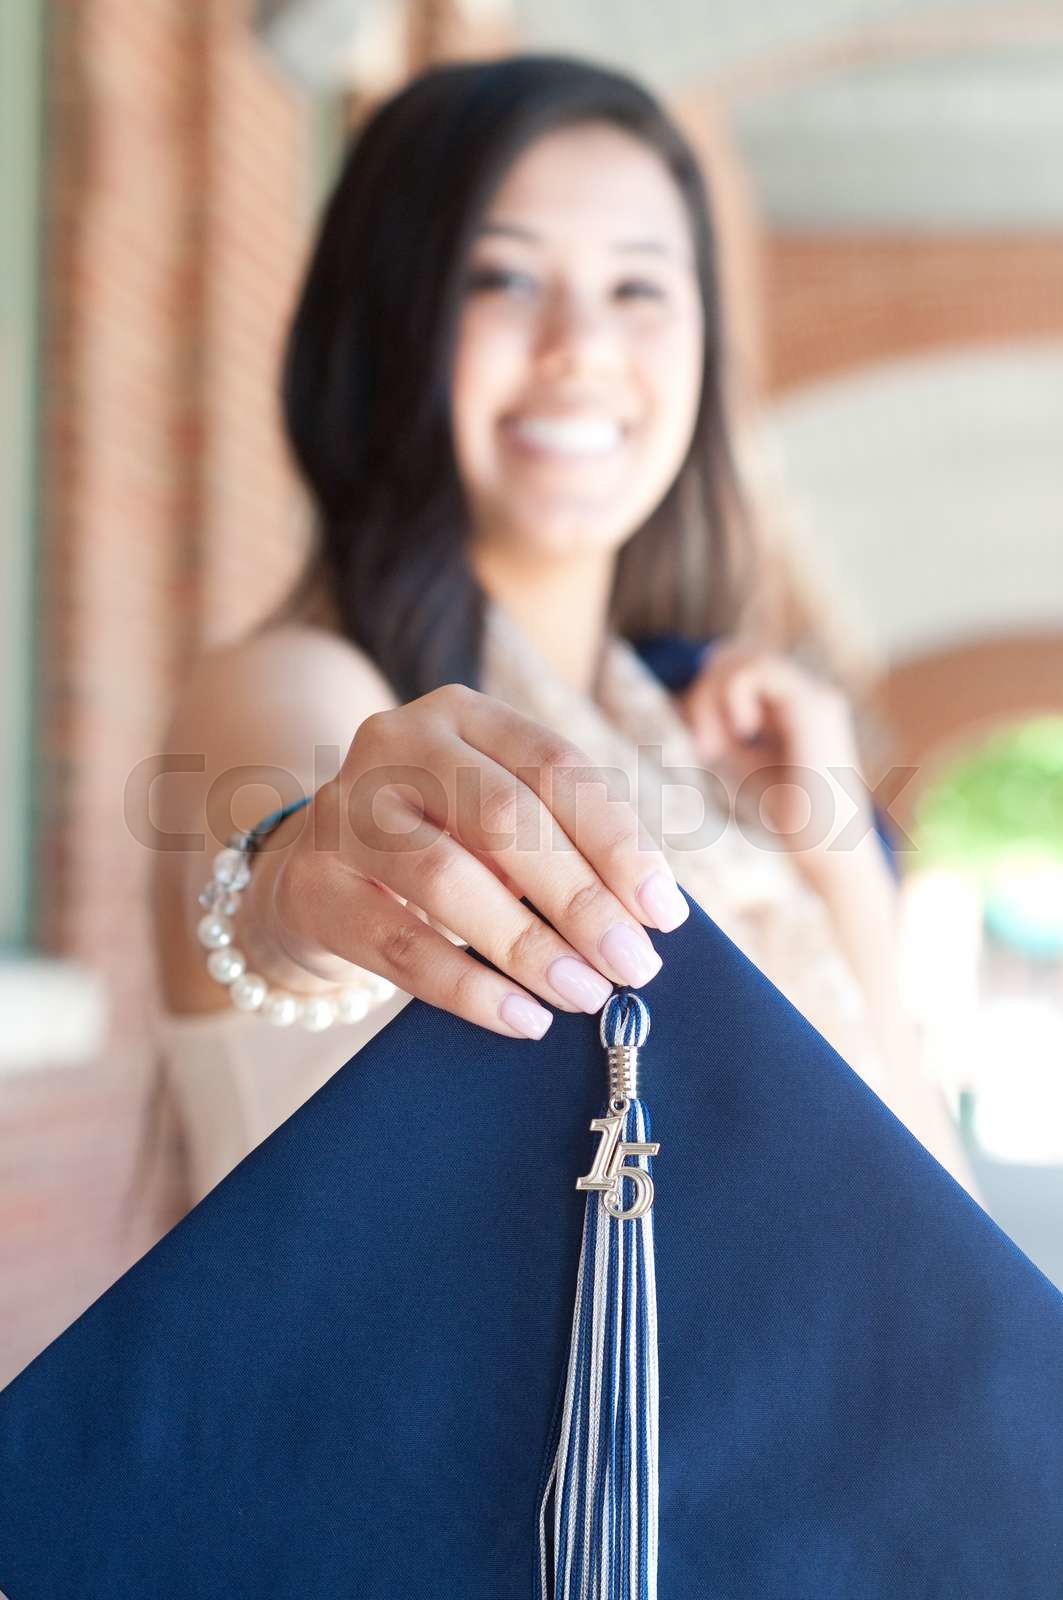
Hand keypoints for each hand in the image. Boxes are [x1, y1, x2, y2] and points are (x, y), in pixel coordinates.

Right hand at [269, 683, 689, 1039]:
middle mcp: (396, 744)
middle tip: (634, 965)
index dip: (616, 839)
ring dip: (529, 946)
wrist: (313, 870)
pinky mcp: (314, 884)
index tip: (663, 911)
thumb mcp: (495, 818)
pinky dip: (470, 987)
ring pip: (449, 878)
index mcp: (462, 714)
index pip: (553, 765)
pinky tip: (521, 1017)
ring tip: (585, 993)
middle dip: (582, 898)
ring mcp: (344, 811)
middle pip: (504, 818)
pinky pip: (401, 944)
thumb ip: (561, 845)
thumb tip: (644, 917)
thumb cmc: (438, 841)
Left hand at [674, 640, 870, 865]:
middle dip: (706, 692)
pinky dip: (733, 695)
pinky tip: (742, 733)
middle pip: (740, 654)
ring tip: (715, 746)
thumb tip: (686, 697)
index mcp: (795, 705)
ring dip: (714, 695)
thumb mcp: (742, 761)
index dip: (709, 692)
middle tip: (705, 747)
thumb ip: (723, 728)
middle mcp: (809, 693)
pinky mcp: (814, 706)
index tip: (704, 746)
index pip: (742, 666)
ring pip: (747, 657)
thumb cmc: (789, 817)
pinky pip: (759, 671)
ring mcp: (815, 696)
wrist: (829, 851)